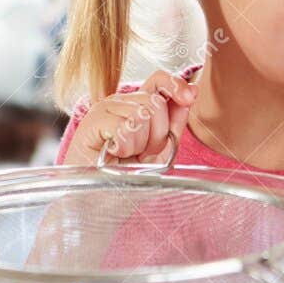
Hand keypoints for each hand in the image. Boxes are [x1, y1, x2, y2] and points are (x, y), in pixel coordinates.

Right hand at [63, 70, 194, 166]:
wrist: (97, 202)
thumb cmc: (125, 178)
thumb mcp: (160, 151)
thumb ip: (174, 123)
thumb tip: (191, 91)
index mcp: (136, 106)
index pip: (158, 81)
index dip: (176, 85)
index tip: (188, 97)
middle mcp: (120, 103)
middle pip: (156, 102)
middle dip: (157, 135)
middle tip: (140, 153)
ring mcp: (104, 109)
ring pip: (141, 114)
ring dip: (139, 144)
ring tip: (124, 155)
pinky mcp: (92, 121)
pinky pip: (124, 125)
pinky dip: (124, 146)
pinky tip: (113, 153)